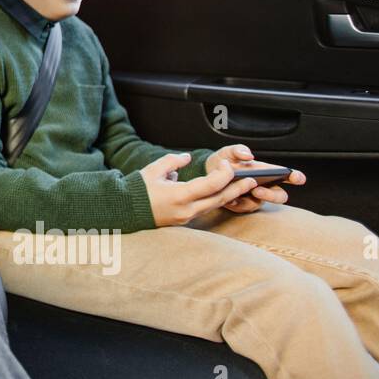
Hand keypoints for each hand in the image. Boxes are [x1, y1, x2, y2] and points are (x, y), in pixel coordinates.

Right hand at [142, 151, 260, 226]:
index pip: (211, 184)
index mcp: (179, 195)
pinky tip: (225, 194)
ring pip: (215, 205)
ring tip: (244, 187)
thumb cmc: (137, 189)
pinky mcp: (185, 220)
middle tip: (252, 179)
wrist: (125, 211)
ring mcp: (186, 217)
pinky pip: (206, 209)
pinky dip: (217, 200)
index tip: (227, 164)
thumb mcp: (153, 170)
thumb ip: (173, 161)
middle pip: (219, 198)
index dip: (223, 174)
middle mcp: (186, 209)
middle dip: (237, 188)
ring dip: (230, 195)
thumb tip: (187, 157)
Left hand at [205, 143, 305, 213]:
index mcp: (266, 172)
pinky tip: (229, 198)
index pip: (287, 176)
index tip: (298, 178)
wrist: (207, 172)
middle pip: (280, 196)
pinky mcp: (242, 206)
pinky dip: (236, 203)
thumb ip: (239, 149)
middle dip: (272, 195)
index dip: (296, 177)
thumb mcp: (229, 152)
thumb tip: (249, 155)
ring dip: (251, 200)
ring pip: (260, 204)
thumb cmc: (224, 161)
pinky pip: (243, 209)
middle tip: (258, 190)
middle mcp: (265, 186)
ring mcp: (255, 198)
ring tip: (239, 193)